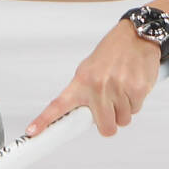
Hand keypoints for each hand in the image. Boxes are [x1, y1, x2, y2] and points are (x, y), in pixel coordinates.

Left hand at [25, 20, 160, 137]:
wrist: (136, 36)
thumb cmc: (112, 53)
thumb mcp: (89, 69)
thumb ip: (83, 92)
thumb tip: (79, 115)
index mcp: (81, 82)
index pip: (58, 105)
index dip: (44, 121)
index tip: (32, 132)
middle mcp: (98, 86)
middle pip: (105, 127)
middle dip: (109, 122)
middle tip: (109, 107)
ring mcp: (118, 89)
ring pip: (123, 120)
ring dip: (123, 109)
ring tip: (122, 89)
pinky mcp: (137, 90)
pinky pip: (135, 110)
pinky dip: (134, 102)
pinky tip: (131, 85)